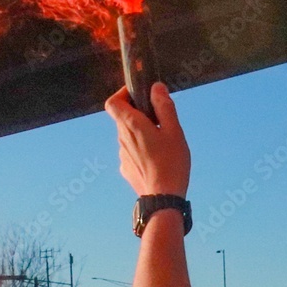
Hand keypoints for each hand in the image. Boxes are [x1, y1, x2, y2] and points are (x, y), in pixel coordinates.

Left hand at [104, 82, 190, 197]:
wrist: (162, 199)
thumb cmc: (170, 163)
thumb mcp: (174, 131)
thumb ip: (164, 106)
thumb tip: (156, 87)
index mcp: (131, 125)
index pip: (112, 102)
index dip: (122, 94)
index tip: (139, 95)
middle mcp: (121, 138)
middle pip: (122, 117)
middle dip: (138, 113)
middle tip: (159, 119)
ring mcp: (122, 154)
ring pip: (127, 135)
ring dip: (140, 132)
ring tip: (161, 141)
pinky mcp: (125, 168)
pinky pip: (130, 151)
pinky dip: (140, 148)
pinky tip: (156, 158)